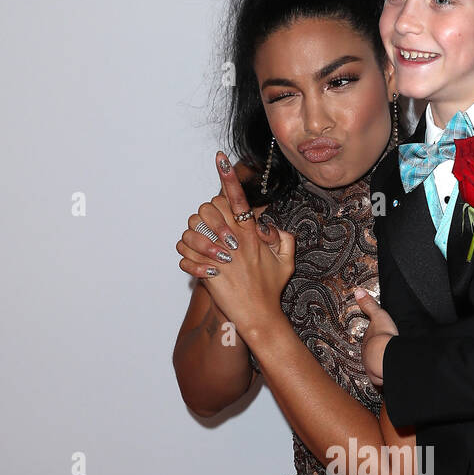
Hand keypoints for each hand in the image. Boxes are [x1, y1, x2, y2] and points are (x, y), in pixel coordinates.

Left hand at [176, 152, 294, 343]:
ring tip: (203, 246)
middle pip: (209, 208)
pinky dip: (186, 258)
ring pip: (192, 229)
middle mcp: (233, 242)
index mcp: (251, 235)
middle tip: (212, 226)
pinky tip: (196, 265)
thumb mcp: (286, 261)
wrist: (258, 317)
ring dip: (194, 235)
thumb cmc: (271, 289)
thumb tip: (269, 226)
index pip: (239, 199)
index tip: (220, 158)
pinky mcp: (206, 272)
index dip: (229, 176)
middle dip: (207, 213)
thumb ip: (283, 238)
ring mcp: (218, 256)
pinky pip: (184, 255)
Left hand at [354, 289, 398, 386]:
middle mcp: (366, 355)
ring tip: (386, 366)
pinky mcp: (379, 379)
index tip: (380, 340)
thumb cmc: (383, 337)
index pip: (369, 340)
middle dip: (377, 354)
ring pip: (375, 367)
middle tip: (384, 354)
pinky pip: (382, 379)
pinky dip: (385, 378)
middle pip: (372, 354)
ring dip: (380, 366)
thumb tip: (358, 292)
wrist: (386, 356)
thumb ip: (369, 304)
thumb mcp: (378, 315)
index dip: (375, 340)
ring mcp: (371, 368)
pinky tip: (388, 378)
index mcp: (366, 341)